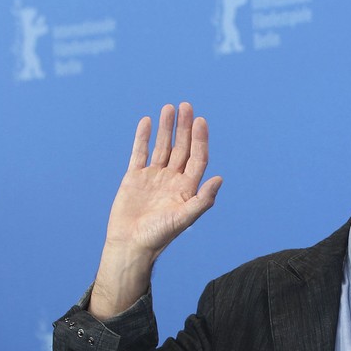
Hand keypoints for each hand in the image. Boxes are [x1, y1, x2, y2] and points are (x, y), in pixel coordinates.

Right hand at [89, 102, 221, 318]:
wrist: (130, 244)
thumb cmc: (159, 236)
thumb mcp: (184, 218)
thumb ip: (202, 199)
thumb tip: (219, 178)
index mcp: (187, 188)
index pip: (197, 158)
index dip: (200, 139)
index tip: (200, 121)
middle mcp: (173, 180)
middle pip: (182, 148)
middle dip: (185, 128)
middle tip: (186, 106)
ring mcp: (154, 177)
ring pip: (162, 147)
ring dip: (166, 128)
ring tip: (169, 108)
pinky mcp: (135, 177)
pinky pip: (140, 153)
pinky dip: (142, 137)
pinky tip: (146, 121)